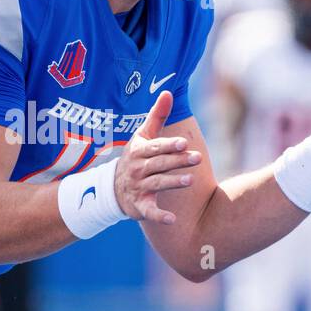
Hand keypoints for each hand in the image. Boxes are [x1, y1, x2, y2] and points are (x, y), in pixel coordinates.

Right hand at [114, 90, 200, 225]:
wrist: (113, 188)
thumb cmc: (135, 157)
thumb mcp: (143, 135)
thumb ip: (157, 114)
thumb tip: (168, 91)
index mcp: (140, 151)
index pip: (156, 147)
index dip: (169, 146)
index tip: (183, 143)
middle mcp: (139, 169)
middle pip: (160, 164)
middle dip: (177, 161)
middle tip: (197, 158)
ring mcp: (139, 188)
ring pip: (157, 184)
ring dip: (172, 182)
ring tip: (190, 180)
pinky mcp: (140, 206)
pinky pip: (149, 211)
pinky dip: (159, 216)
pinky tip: (172, 219)